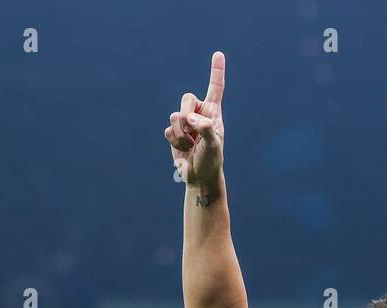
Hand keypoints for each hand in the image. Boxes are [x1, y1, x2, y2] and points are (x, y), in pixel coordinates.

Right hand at [165, 52, 225, 188]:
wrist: (199, 176)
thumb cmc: (211, 159)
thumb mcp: (214, 144)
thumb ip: (205, 127)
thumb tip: (189, 118)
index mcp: (213, 111)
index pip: (216, 87)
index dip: (216, 71)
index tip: (218, 54)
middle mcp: (198, 113)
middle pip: (186, 98)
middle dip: (187, 114)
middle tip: (192, 131)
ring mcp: (185, 123)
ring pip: (175, 116)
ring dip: (181, 134)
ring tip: (190, 145)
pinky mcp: (174, 133)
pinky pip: (168, 130)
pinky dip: (175, 142)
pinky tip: (183, 149)